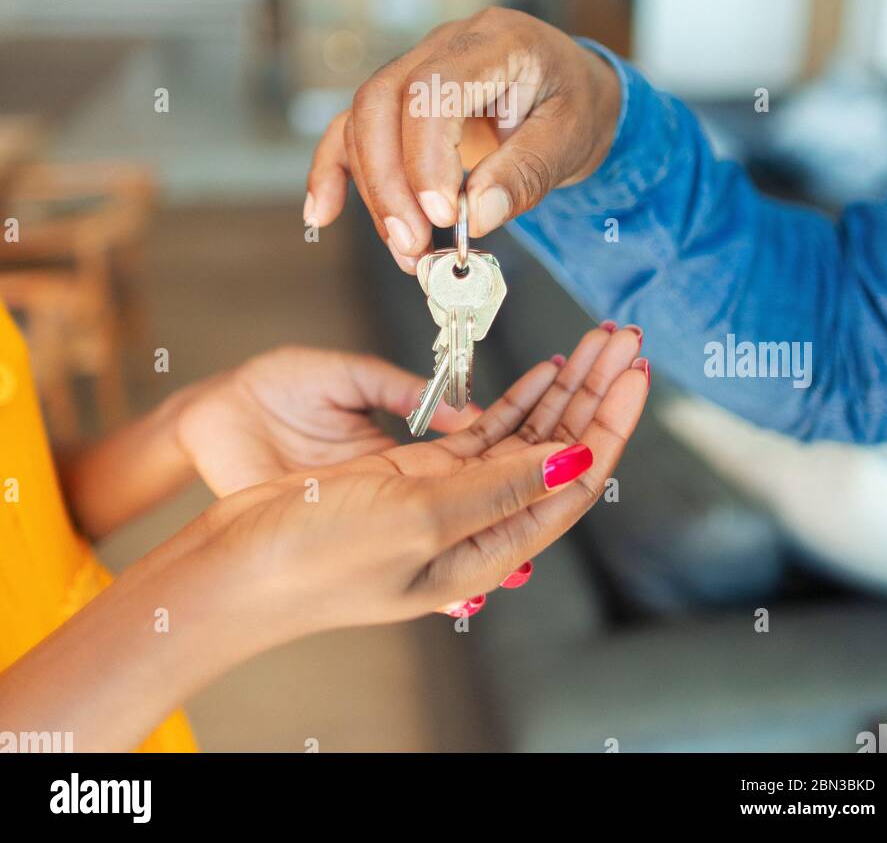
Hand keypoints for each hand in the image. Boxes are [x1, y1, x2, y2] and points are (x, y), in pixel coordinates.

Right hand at [207, 324, 647, 641]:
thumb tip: (582, 462)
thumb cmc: (315, 556)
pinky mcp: (413, 475)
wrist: (233, 563)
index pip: (572, 483)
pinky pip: (482, 433)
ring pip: (524, 436)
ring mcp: (446, 498)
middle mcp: (475, 525)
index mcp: (485, 549)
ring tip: (597, 342)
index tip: (636, 377)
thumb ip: (501, 489)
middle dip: (595, 395)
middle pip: (557, 453)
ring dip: (562, 390)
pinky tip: (543, 371)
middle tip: (625, 338)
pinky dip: (514, 399)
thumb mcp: (416, 520)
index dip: (611, 427)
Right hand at [304, 6, 620, 271]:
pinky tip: (321, 212)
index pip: (433, 88)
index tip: (442, 215)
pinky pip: (352, 130)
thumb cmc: (576, 105)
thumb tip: (475, 217)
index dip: (426, 155)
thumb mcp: (572, 138)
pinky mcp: (398, 103)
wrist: (573, 90)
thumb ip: (525, 173)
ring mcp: (414, 68)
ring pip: (362, 121)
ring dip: (374, 192)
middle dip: (389, 182)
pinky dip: (332, 171)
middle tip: (412, 245)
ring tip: (406, 250)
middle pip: (382, 102)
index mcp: (496, 42)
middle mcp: (445, 44)